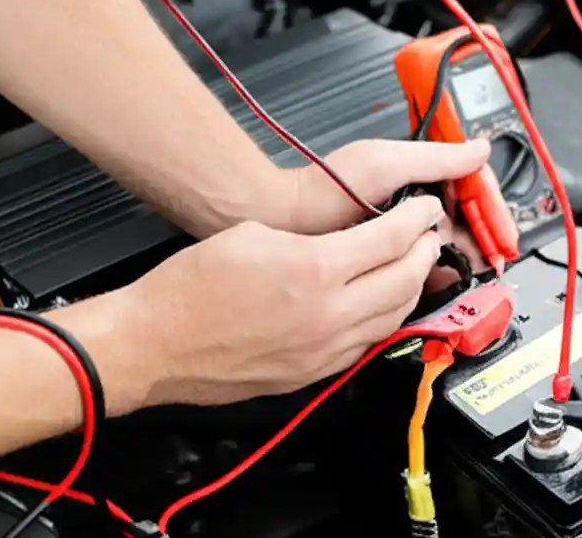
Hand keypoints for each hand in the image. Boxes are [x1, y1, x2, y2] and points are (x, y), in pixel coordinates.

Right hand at [85, 196, 444, 408]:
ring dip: (410, 288)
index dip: (416, 219)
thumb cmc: (189, 289)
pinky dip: (382, 320)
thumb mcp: (253, 234)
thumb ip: (308, 237)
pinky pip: (364, 345)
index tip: (424, 208)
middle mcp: (328, 314)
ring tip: (412, 267)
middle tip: (427, 234)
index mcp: (314, 269)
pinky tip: (379, 305)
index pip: (392, 239)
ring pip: (392, 318)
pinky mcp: (311, 374)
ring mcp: (323, 350)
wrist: (154, 343)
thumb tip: (339, 241)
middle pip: (404, 280)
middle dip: (423, 252)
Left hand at [284, 139, 493, 290]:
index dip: (491, 208)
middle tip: (498, 258)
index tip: (504, 232)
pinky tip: (451, 277)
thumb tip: (480, 150)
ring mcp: (403, 223)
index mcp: (419, 168)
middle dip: (484, 234)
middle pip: (466, 214)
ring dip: (468, 252)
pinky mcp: (390, 249)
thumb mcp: (387, 163)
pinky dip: (442, 267)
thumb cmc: (330, 185)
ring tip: (480, 269)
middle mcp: (415, 195)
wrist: (290, 220)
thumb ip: (436, 158)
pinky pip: (426, 258)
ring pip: (450, 238)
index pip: (470, 184)